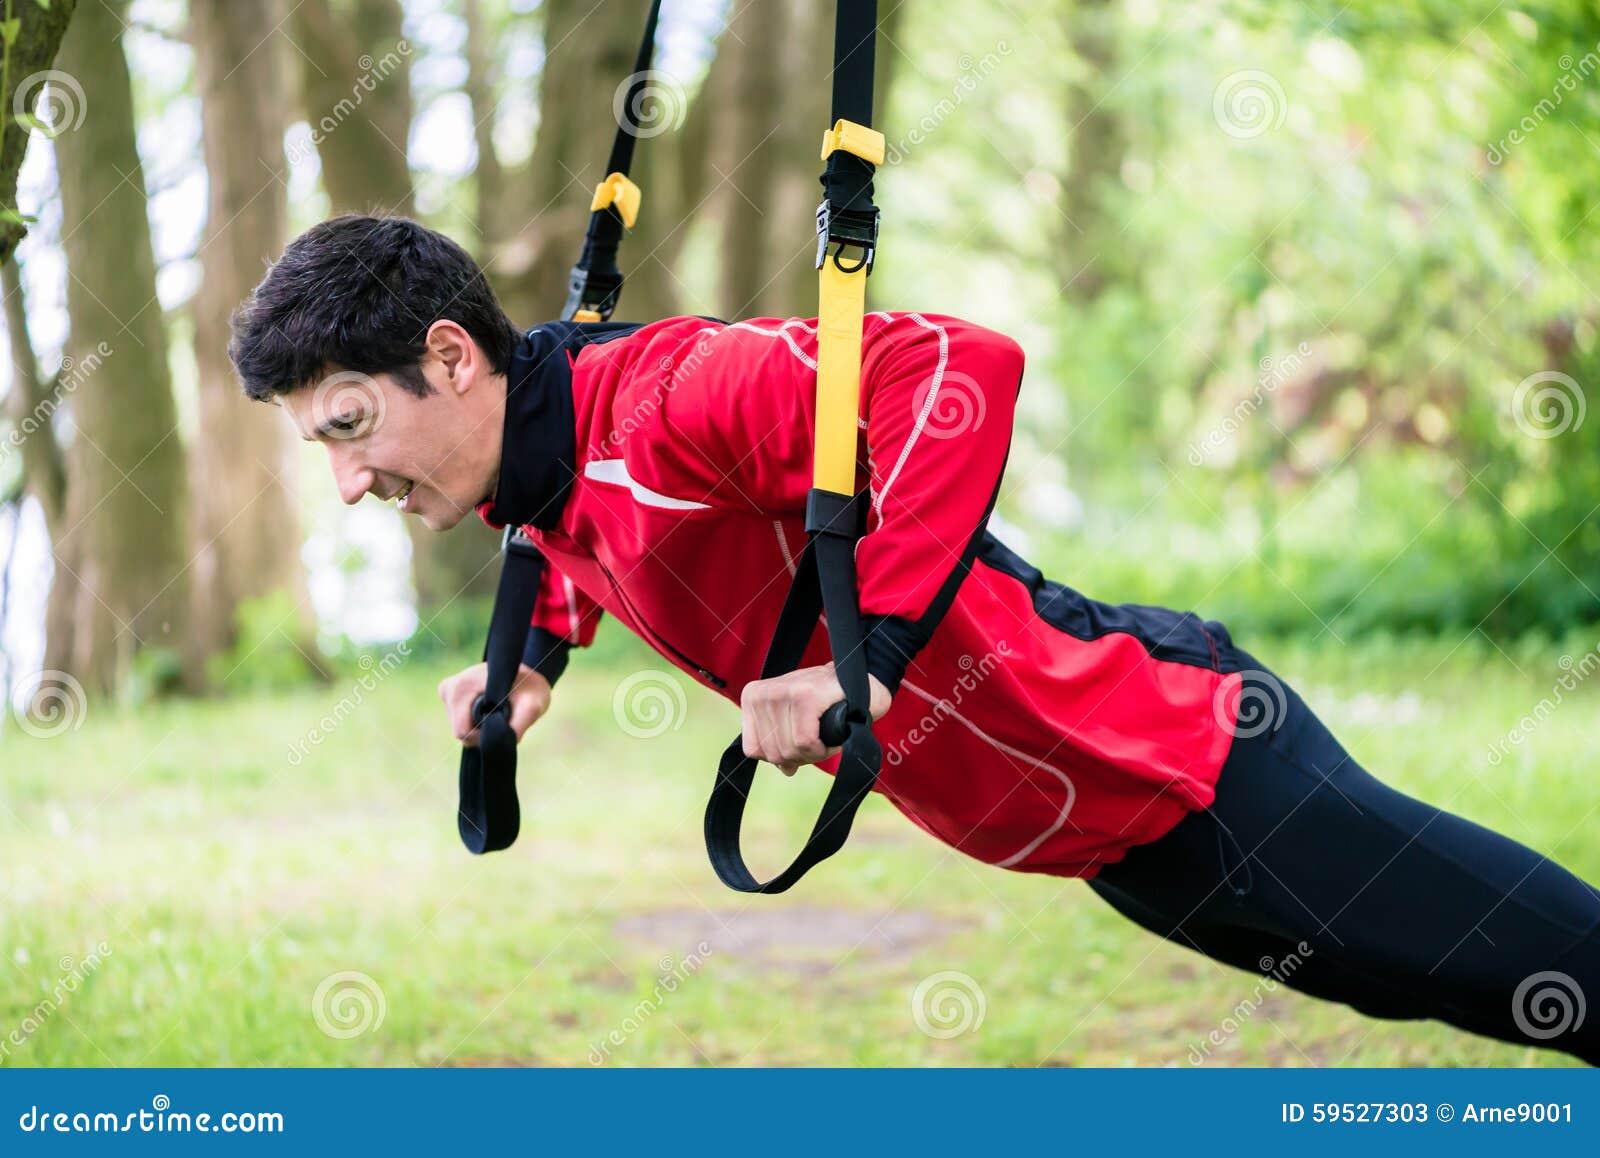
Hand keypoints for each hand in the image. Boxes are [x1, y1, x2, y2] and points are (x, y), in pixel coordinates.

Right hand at [438, 661, 551, 746]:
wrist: (528, 673)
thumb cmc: (530, 687)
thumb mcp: (531, 706)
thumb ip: (518, 726)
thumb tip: (502, 743)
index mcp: (462, 687)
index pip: (463, 731)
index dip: (484, 736)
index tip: (502, 723)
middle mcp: (450, 687)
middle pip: (460, 731)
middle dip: (482, 731)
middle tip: (502, 715)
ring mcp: (447, 690)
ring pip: (460, 727)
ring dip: (480, 725)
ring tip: (497, 709)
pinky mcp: (449, 695)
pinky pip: (460, 721)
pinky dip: (476, 720)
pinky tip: (488, 707)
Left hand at [740, 662, 891, 776]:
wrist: (863, 684)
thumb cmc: (829, 703)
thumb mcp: (797, 722)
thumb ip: (784, 744)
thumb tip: (785, 769)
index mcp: (753, 697)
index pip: (754, 749)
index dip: (782, 756)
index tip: (802, 743)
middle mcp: (763, 692)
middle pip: (772, 753)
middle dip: (800, 757)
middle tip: (819, 740)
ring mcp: (782, 691)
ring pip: (789, 750)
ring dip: (814, 753)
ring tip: (826, 736)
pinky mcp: (805, 696)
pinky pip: (805, 742)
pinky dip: (822, 749)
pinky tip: (831, 737)